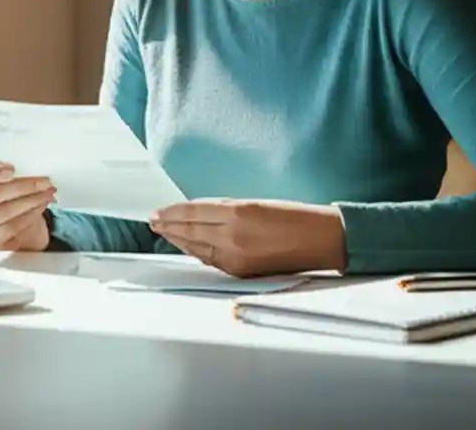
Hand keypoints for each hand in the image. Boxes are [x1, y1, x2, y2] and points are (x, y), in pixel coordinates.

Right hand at [0, 161, 55, 250]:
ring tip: (47, 193)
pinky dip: (29, 216)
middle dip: (22, 187)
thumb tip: (27, 168)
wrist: (9, 224)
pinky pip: (11, 228)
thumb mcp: (2, 180)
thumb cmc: (4, 196)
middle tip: (44, 181)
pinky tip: (40, 206)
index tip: (12, 169)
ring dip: (30, 201)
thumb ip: (6, 173)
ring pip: (4, 213)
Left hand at [149, 198, 346, 276]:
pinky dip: (196, 252)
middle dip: (168, 226)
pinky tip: (188, 246)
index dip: (171, 212)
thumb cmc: (296, 217)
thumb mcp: (258, 202)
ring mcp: (236, 258)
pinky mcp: (241, 272)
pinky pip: (210, 260)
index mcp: (238, 213)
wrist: (323, 241)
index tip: (156, 211)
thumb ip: (226, 209)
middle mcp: (233, 237)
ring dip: (178, 240)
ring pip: (197, 248)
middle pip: (190, 231)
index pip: (193, 212)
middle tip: (152, 221)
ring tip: (164, 232)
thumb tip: (199, 214)